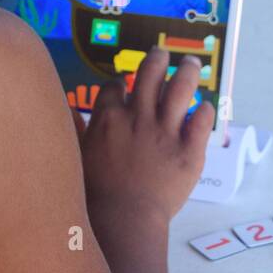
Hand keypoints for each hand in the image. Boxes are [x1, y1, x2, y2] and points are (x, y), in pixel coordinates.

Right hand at [77, 47, 213, 227]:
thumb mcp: (76, 156)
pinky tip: (205, 106)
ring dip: (187, 72)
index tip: (125, 85)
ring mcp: (165, 131)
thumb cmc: (94, 193)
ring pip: (181, 87)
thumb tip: (67, 111)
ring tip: (192, 64)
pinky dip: (204, 110)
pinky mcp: (189, 150)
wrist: (123, 219)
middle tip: (163, 53)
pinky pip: (201, 120)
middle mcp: (138, 116)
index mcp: (109, 116)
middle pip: (150, 73)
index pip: (116, 86)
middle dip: (157, 59)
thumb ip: (74, 130)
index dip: (121, 83)